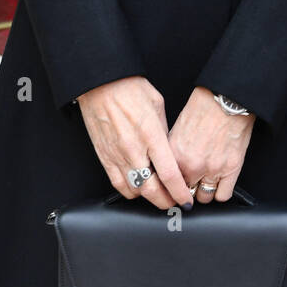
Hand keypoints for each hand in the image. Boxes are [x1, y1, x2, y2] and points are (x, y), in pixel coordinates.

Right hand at [76, 75, 193, 209]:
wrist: (101, 83)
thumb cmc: (130, 88)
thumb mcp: (158, 105)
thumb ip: (164, 131)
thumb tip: (169, 151)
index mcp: (151, 135)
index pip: (169, 173)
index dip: (179, 192)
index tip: (186, 198)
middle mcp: (133, 149)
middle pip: (151, 189)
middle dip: (166, 201)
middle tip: (174, 202)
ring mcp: (116, 155)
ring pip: (134, 190)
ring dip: (148, 197)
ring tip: (158, 195)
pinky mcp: (104, 156)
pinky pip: (117, 183)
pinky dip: (129, 191)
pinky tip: (138, 189)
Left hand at [168, 86, 254, 204]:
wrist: (226, 99)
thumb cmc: (204, 107)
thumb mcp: (177, 129)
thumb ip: (173, 151)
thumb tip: (171, 166)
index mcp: (175, 155)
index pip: (167, 185)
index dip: (171, 186)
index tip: (173, 188)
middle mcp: (192, 165)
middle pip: (184, 194)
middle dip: (187, 189)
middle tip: (191, 182)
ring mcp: (212, 169)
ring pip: (204, 198)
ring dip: (203, 191)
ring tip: (205, 181)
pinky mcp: (231, 169)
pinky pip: (223, 195)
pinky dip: (220, 192)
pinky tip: (219, 183)